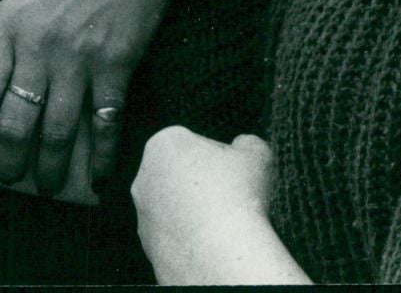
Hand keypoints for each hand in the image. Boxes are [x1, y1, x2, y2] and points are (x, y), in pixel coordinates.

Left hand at [0, 0, 205, 192]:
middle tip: (6, 181)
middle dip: (8, 160)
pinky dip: (103, 155)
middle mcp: (40, 42)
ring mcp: (80, 54)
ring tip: (46, 187)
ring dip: (51, 167)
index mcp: (10, 22)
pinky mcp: (118, 62)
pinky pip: (105, 121)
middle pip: (16, 118)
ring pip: (59, 129)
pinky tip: (98, 177)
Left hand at [132, 129, 286, 284]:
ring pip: (176, 209)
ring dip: (197, 214)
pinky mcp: (149, 249)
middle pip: (181, 176)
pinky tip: (214, 246)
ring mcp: (143, 217)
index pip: (195, 143)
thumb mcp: (257, 154)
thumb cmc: (238, 198)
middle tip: (233, 199)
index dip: (222, 158)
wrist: (222, 257)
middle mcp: (144, 179)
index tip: (238, 175)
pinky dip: (192, 241)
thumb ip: (247, 143)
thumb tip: (243, 146)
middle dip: (204, 185)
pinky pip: (175, 239)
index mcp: (162, 145)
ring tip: (225, 226)